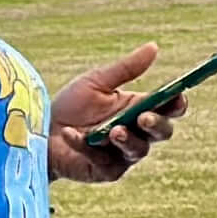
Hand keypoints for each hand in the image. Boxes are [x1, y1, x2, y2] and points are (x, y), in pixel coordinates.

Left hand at [49, 43, 172, 181]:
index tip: (176, 94)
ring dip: (128, 140)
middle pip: (162, 132)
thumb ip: (126, 68)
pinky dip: (86, 146)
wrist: (39, 130)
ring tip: (114, 131)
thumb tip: (154, 47)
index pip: (169, 108)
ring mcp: (124, 155)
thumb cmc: (70, 106)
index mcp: (141, 109)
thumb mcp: (97, 82)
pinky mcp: (106, 171)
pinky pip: (104, 160)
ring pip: (139, 149)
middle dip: (157, 124)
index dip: (177, 102)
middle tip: (143, 116)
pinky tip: (71, 134)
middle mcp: (138, 133)